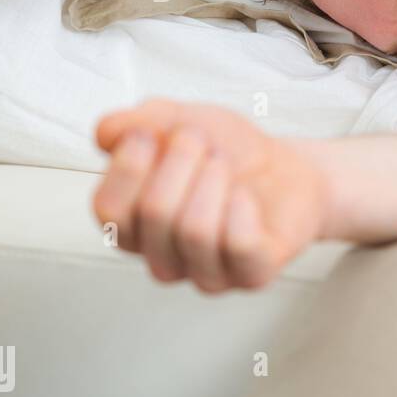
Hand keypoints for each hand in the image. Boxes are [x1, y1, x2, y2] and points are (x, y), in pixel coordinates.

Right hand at [92, 99, 329, 291]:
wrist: (289, 169)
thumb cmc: (227, 152)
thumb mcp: (177, 120)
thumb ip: (136, 123)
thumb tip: (107, 133)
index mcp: (134, 228)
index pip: (109, 210)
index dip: (128, 166)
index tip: (148, 133)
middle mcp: (163, 259)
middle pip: (154, 213)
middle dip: (181, 161)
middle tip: (199, 138)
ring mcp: (207, 274)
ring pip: (195, 231)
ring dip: (214, 180)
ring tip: (224, 162)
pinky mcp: (251, 275)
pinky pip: (238, 244)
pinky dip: (242, 207)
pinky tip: (245, 194)